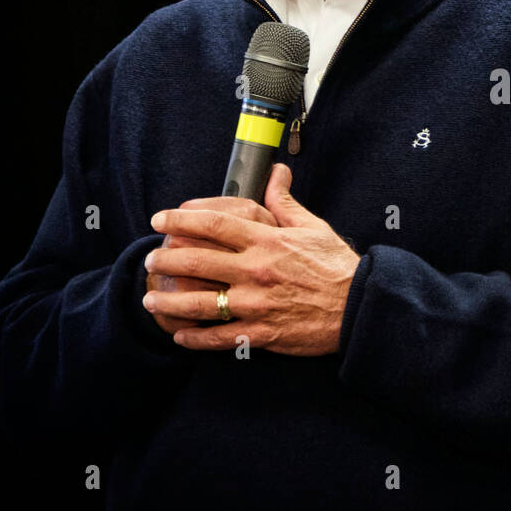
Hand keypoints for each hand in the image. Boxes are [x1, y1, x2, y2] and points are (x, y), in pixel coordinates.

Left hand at [141, 164, 360, 355]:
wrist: (359, 307)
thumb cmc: (337, 266)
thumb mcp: (313, 227)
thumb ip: (285, 202)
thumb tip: (277, 172)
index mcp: (267, 241)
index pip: (214, 225)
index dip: (180, 220)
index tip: (160, 219)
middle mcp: (256, 271)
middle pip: (196, 263)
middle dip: (165, 261)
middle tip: (150, 261)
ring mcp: (256, 304)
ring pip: (200, 304)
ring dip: (169, 302)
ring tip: (151, 300)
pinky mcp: (262, 332)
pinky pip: (220, 337)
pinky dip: (196, 338)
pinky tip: (180, 335)